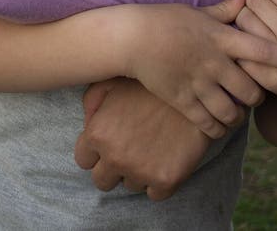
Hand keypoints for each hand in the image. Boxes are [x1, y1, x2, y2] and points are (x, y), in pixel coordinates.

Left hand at [75, 78, 225, 199]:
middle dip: (113, 167)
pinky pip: (153, 194)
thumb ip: (92, 101)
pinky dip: (158, 180)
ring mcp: (141, 171)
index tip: (110, 143)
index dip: (96, 151)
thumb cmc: (149, 85)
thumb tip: (88, 122)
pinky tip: (165, 157)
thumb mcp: (113, 81)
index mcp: (98, 134)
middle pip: (102, 181)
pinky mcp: (165, 180)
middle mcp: (115, 156)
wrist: (192, 91)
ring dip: (138, 171)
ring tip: (152, 145)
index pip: (84, 160)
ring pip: (130, 185)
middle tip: (130, 148)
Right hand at [122, 0, 276, 138]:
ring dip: (240, 114)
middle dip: (259, 95)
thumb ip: (225, 9)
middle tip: (257, 93)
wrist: (132, 38)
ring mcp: (198, 84)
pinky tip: (219, 122)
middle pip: (252, 90)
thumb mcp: (198, 11)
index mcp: (220, 38)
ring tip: (238, 110)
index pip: (262, 49)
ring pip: (233, 111)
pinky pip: (208, 123)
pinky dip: (218, 127)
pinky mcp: (182, 101)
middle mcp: (213, 63)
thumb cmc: (166, 20)